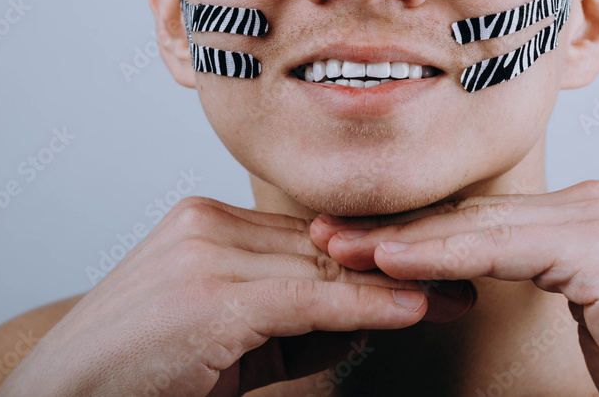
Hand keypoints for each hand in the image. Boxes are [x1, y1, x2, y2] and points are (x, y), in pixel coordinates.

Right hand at [0, 196, 474, 395]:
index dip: (373, 253)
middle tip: (459, 278)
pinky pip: (308, 299)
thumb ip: (289, 322)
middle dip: (396, 265)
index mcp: (208, 223)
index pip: (310, 236)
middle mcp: (208, 224)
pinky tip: (410, 310)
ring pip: (324, 269)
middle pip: (326, 247)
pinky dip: (364, 306)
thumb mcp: (225, 339)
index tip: (424, 263)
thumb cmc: (139, 375)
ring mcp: (208, 253)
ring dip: (394, 287)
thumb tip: (360, 319)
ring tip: (453, 297)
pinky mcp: (214, 296)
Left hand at [309, 180, 598, 395]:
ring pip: (475, 226)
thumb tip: (458, 280)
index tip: (348, 244)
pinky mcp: (598, 246)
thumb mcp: (574, 315)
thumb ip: (525, 280)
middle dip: (391, 229)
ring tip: (334, 248)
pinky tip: (389, 261)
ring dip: (400, 240)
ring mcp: (593, 219)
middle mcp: (584, 205)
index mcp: (576, 218)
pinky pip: (500, 247)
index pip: (474, 220)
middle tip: (321, 235)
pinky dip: (440, 254)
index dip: (408, 232)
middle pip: (466, 215)